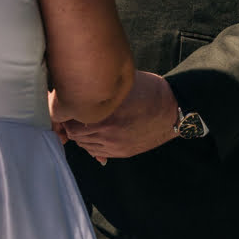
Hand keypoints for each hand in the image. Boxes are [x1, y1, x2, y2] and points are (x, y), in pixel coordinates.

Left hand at [59, 71, 179, 161]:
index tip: (66, 104)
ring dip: (81, 134)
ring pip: (85, 146)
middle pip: (75, 135)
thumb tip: (75, 87)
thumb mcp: (120, 85)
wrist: (173, 110)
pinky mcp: (123, 152)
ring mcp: (116, 146)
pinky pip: (98, 153)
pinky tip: (95, 131)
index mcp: (106, 117)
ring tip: (83, 121)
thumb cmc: (147, 90)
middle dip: (70, 124)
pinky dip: (92, 143)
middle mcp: (109, 135)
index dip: (65, 113)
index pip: (70, 122)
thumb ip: (97, 91)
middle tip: (71, 112)